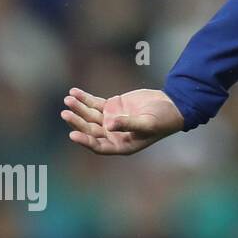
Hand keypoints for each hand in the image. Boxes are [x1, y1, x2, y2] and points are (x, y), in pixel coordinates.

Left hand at [60, 87, 184, 154]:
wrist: (170, 105)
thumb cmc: (163, 120)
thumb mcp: (148, 123)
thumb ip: (128, 124)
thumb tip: (109, 124)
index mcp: (121, 145)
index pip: (98, 146)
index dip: (85, 141)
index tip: (72, 134)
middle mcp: (112, 135)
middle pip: (90, 129)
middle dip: (77, 121)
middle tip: (66, 112)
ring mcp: (110, 120)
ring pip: (89, 115)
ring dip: (78, 108)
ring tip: (68, 99)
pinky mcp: (111, 107)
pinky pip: (94, 104)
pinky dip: (84, 98)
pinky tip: (74, 92)